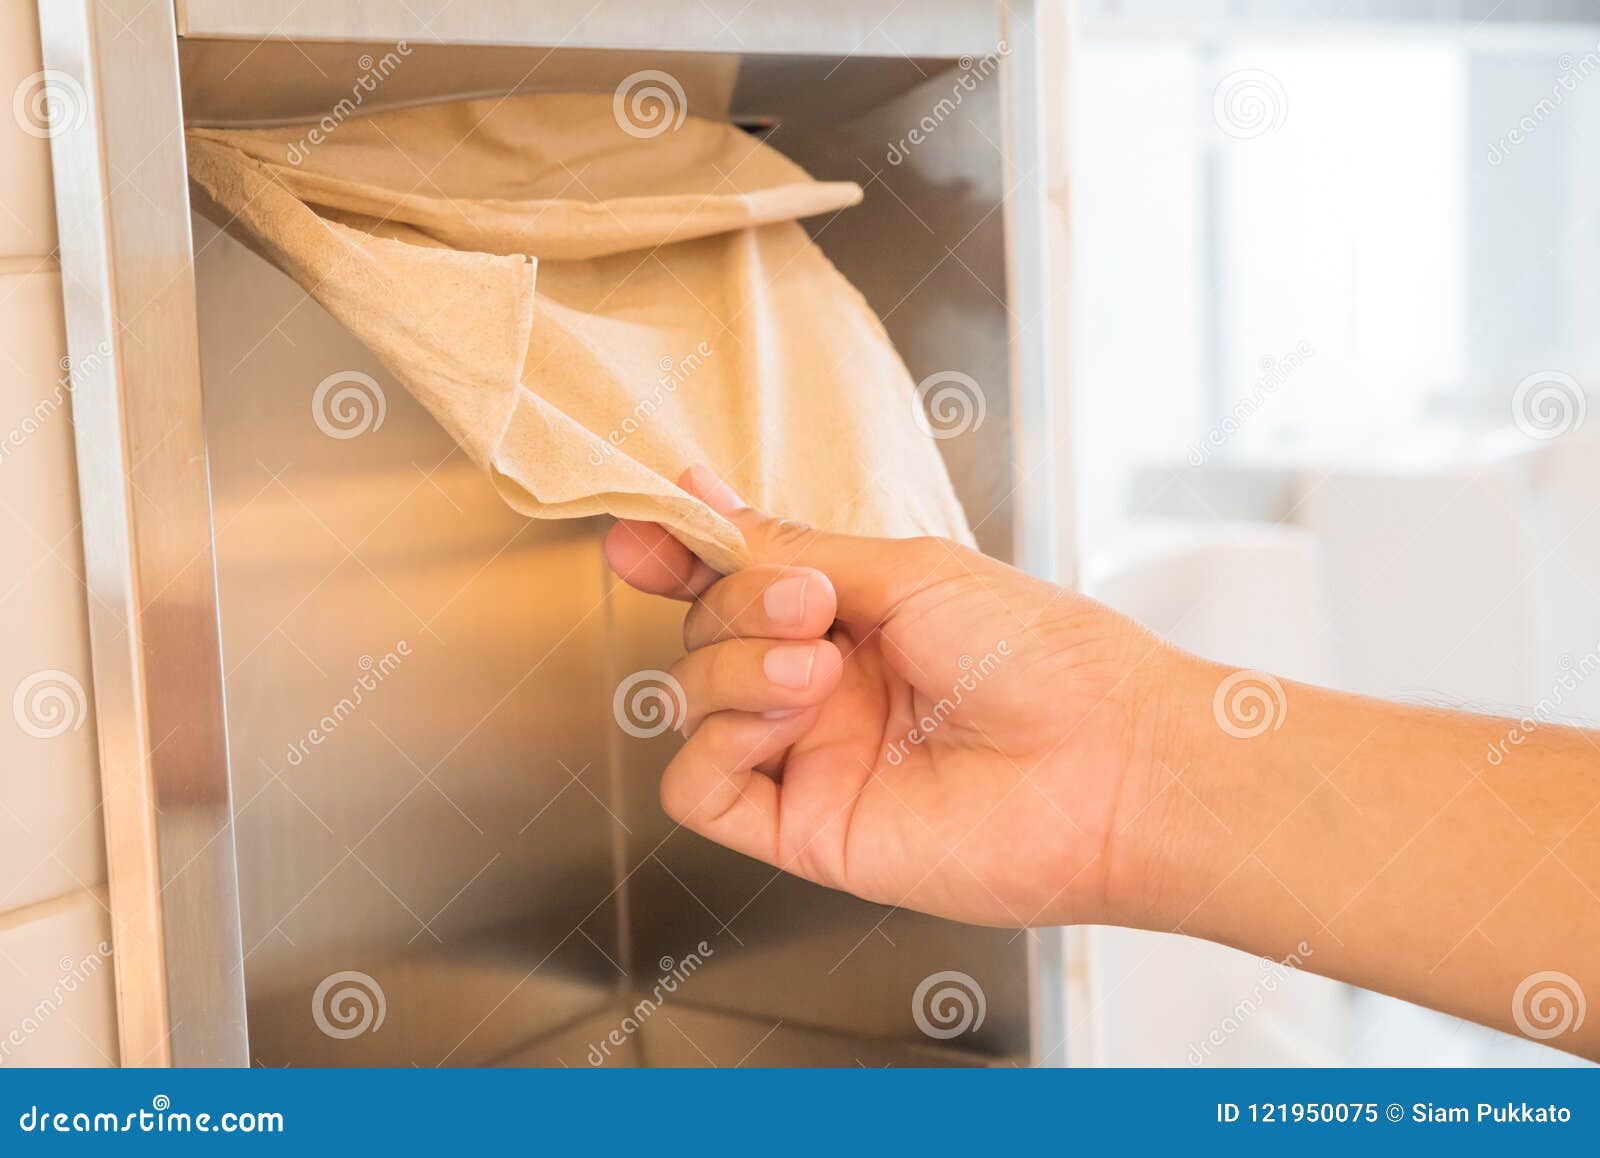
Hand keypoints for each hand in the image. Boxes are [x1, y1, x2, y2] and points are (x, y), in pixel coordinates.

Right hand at [603, 466, 1181, 927]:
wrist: (1109, 765)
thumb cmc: (1039, 656)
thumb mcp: (903, 572)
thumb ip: (788, 549)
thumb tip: (700, 493)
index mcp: (850, 615)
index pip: (732, 578)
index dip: (677, 554)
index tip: (639, 534)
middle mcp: (822, 684)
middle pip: (704, 630)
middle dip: (735, 604)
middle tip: (810, 605)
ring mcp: (809, 755)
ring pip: (690, 701)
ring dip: (732, 668)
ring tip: (815, 666)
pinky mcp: (803, 825)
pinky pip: (699, 788)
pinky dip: (717, 742)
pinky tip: (782, 722)